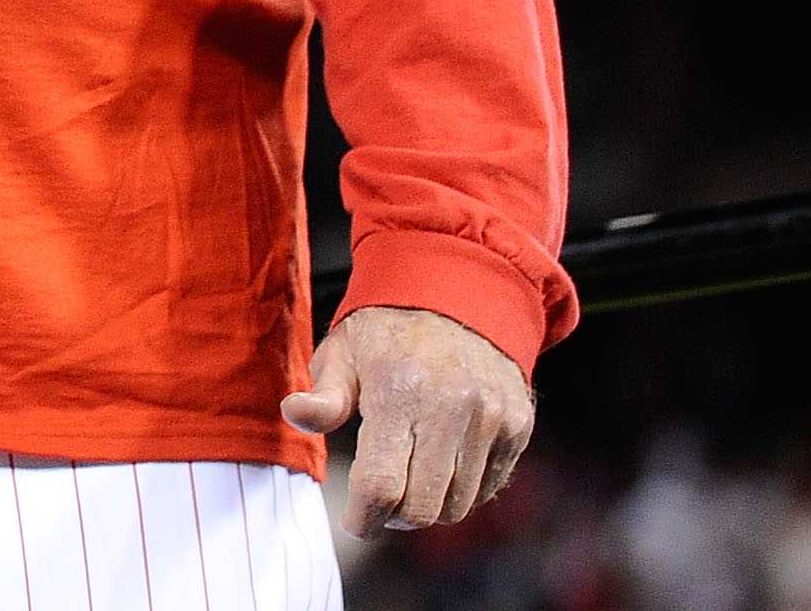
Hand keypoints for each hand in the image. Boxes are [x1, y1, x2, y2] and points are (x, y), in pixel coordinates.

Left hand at [283, 304, 535, 534]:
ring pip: (458, 506)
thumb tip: (293, 413)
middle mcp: (452, 409)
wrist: (460, 290)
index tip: (354, 520)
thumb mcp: (342, 350)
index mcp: (400, 392)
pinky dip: (461, 492)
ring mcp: (490, 420)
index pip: (383, 486)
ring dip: (429, 508)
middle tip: (378, 503)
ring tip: (408, 482)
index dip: (363, 518)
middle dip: (394, 518)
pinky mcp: (517, 426)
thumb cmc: (388, 328)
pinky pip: (488, 487)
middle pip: (423, 507)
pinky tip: (439, 467)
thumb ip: (324, 394)